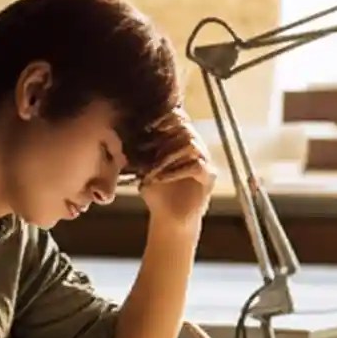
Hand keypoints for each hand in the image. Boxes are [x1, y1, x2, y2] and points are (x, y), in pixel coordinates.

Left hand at [140, 109, 215, 225]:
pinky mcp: (209, 178)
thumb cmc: (157, 191)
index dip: (164, 118)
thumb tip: (127, 132)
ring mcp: (205, 162)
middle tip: (147, 147)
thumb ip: (141, 150)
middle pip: (186, 129)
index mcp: (183, 141)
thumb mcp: (144, 167)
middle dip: (165, 137)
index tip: (146, 125)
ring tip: (152, 167)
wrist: (170, 219)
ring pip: (191, 144)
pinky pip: (196, 166)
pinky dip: (174, 171)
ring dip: (168, 154)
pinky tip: (159, 178)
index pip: (179, 119)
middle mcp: (197, 148)